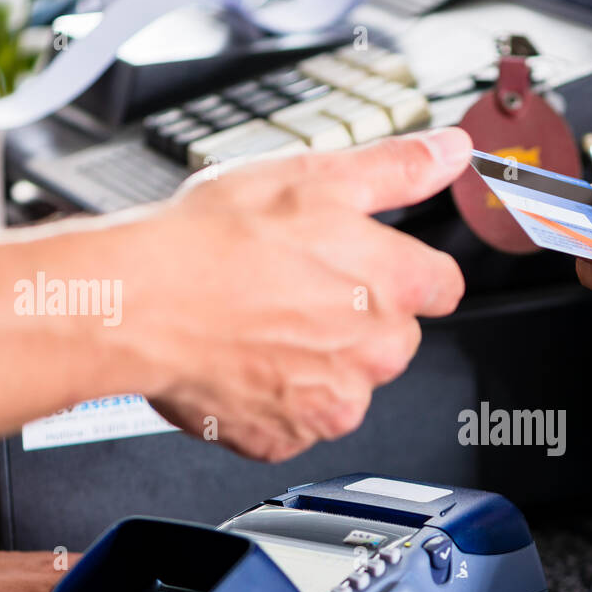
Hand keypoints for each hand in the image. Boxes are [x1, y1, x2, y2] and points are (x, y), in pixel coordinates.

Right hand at [116, 128, 471, 461]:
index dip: (403, 269)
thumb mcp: (316, 176)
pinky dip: (274, 398)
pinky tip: (243, 361)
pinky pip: (296, 420)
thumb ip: (398, 169)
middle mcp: (379, 353)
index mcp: (396, 286)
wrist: (139, 301)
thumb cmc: (217, 240)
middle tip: (294, 287)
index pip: (441, 286)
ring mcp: (335, 403)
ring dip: (316, 361)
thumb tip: (452, 153)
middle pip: (394, 337)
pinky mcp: (289, 438)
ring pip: (346, 381)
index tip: (367, 265)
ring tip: (261, 322)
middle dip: (357, 317)